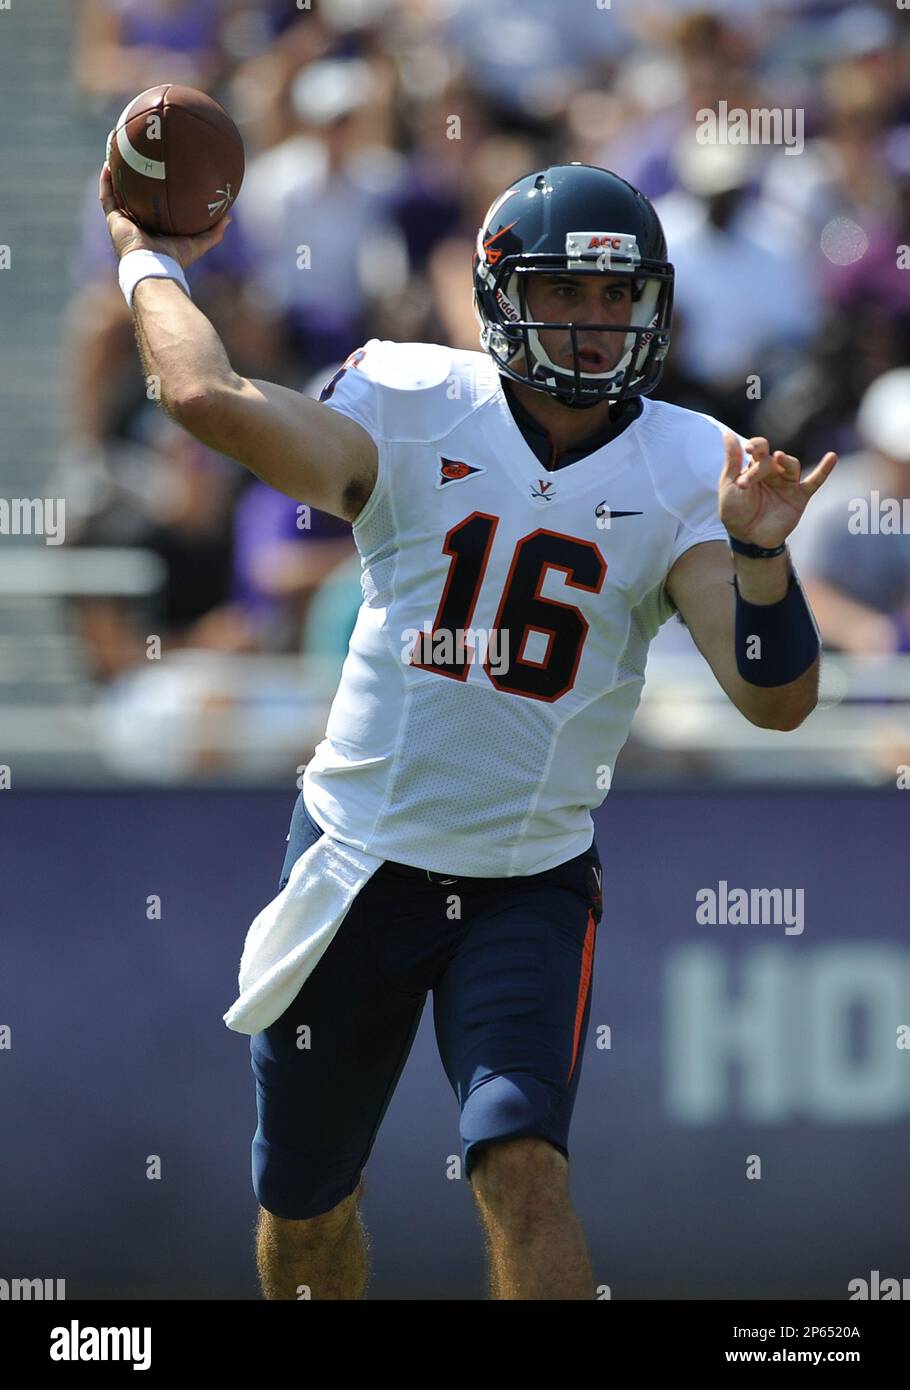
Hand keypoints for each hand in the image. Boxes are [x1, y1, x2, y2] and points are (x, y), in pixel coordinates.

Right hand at [99, 157, 230, 268]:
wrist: (154, 266)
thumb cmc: (175, 258)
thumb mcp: (198, 243)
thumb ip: (213, 231)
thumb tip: (228, 217)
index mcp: (152, 227)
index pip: (152, 205)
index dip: (153, 189)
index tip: (158, 171)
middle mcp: (136, 222)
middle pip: (132, 194)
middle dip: (132, 176)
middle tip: (136, 154)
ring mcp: (122, 220)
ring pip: (116, 191)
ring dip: (115, 171)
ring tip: (116, 149)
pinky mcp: (112, 219)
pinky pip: (106, 195)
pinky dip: (106, 179)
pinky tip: (109, 161)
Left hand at [720, 433, 837, 549]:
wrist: (748, 538)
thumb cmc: (735, 511)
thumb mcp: (729, 485)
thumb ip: (732, 461)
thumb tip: (728, 433)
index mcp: (755, 467)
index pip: (759, 449)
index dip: (756, 445)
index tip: (749, 449)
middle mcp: (773, 472)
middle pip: (772, 459)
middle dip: (760, 468)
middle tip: (746, 483)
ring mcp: (787, 484)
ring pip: (792, 465)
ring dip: (786, 461)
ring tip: (779, 457)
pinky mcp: (799, 497)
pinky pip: (814, 481)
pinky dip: (824, 470)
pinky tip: (832, 457)